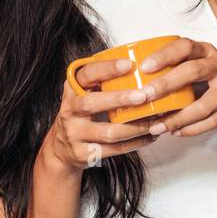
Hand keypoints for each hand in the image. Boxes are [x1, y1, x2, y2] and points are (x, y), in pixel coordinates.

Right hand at [42, 57, 166, 172]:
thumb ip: (101, 81)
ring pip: (108, 132)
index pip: (86, 74)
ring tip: (155, 120)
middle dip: (119, 99)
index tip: (128, 64)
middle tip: (143, 96)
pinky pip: (115, 149)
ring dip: (135, 126)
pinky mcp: (83, 154)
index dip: (106, 69)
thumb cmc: (82, 114)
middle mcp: (69, 111)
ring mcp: (74, 134)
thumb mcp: (84, 93)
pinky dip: (136, 143)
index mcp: (72, 90)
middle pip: (91, 103)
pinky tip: (150, 136)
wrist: (61, 148)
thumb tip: (142, 68)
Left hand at [137, 37, 216, 136]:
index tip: (144, 67)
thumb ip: (177, 72)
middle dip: (165, 84)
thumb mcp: (200, 72)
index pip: (185, 46)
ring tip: (157, 127)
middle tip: (144, 97)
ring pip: (202, 104)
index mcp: (208, 51)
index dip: (164, 55)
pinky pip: (213, 121)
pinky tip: (176, 132)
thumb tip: (136, 86)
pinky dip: (192, 129)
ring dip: (176, 118)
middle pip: (192, 71)